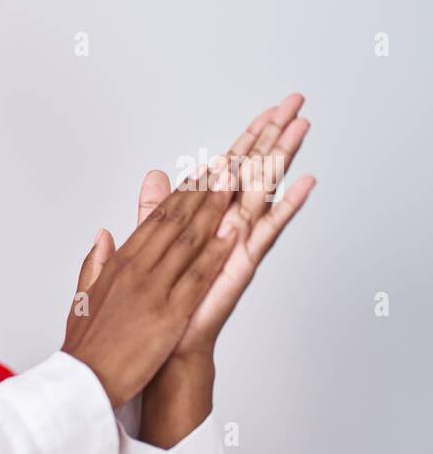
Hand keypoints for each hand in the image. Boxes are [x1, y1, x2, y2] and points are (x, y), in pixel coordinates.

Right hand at [61, 177, 239, 409]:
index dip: (180, 194)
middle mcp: (136, 270)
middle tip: (227, 164)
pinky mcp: (169, 314)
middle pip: (175, 221)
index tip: (200, 173)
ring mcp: (153, 290)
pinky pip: (197, 277)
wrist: (83, 381)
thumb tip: (104, 234)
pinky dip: (216, 253)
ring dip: (215, 210)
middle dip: (203, 190)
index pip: (154, 221)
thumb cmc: (85, 346)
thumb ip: (95, 262)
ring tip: (236, 184)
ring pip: (189, 241)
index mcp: (117, 265)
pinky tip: (234, 233)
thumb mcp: (83, 297)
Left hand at [82, 94, 315, 364]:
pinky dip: (285, 208)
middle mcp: (225, 230)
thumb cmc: (161, 308)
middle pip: (252, 175)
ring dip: (283, 159)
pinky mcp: (239, 267)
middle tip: (293, 103)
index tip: (263, 111)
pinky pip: (265, 234)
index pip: (227, 173)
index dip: (245, 142)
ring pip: (262, 194)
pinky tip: (304, 183)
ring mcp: (236, 246)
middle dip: (271, 138)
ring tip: (302, 126)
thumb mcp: (149, 247)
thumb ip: (156, 210)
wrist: (163, 350)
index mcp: (204, 223)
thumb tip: (154, 176)